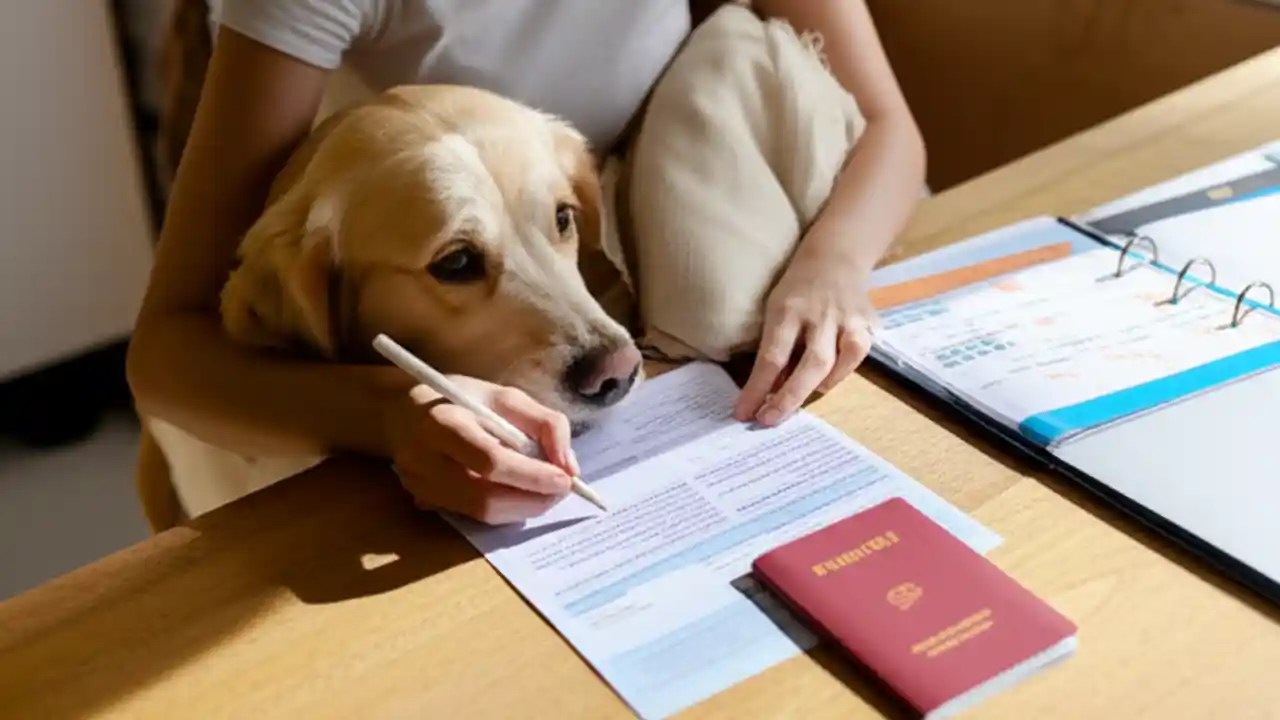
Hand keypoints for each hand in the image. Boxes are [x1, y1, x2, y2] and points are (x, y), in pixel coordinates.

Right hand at [387, 377, 579, 524]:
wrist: (402, 410)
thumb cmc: (460, 398)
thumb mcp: (506, 397)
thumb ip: (545, 424)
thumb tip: (570, 467)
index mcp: (443, 422)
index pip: (491, 461)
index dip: (532, 475)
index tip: (566, 479)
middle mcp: (424, 459)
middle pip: (485, 497)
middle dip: (533, 499)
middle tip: (562, 490)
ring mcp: (420, 485)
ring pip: (481, 514)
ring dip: (523, 508)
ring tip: (546, 493)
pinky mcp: (423, 500)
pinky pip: (473, 516)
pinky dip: (505, 509)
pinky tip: (519, 494)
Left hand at [734, 244, 874, 425]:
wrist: (834, 258)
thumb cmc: (796, 291)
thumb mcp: (775, 310)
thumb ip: (776, 347)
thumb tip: (769, 391)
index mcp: (787, 309)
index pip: (771, 356)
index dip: (757, 389)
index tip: (742, 413)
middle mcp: (819, 314)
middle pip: (810, 363)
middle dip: (788, 398)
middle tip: (767, 421)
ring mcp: (847, 318)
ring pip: (841, 359)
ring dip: (819, 387)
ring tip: (799, 403)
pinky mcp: (867, 322)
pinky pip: (858, 355)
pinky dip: (842, 373)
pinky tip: (826, 382)